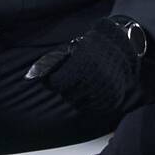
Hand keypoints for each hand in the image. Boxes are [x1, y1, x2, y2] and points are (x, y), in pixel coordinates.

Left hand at [25, 18, 141, 115]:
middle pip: (67, 94)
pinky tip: (92, 90)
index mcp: (82, 67)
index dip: (53, 80)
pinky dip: (89, 101)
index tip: (57, 75)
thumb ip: (54, 64)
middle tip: (74, 77)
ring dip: (76, 95)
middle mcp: (94, 81)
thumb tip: (32, 76)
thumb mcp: (72, 50)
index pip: (57, 83)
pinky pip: (92, 108)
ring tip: (84, 82)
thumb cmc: (92, 47)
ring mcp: (104, 92)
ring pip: (78, 103)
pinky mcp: (112, 100)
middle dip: (67, 87)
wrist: (121, 47)